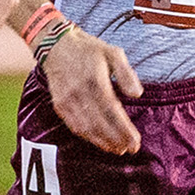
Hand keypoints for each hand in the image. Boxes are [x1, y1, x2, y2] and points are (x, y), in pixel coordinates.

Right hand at [40, 26, 142, 155]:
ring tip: (117, 149)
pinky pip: (74, 126)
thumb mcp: (113, 52)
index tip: (136, 142)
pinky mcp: (59, 105)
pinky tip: (99, 141)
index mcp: (95, 80)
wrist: (56, 45)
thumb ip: (126, 73)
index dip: (124, 130)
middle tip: (130, 149)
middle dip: (116, 140)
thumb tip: (137, 94)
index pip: (112, 111)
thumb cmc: (89, 49)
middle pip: (100, 124)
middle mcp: (80, 92)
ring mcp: (67, 100)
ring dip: (103, 142)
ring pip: (86, 128)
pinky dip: (87, 137)